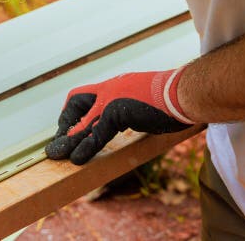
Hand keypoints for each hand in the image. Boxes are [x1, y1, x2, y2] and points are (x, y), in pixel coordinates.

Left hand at [45, 67, 193, 164]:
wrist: (188, 93)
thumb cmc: (176, 99)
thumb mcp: (147, 102)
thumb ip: (135, 109)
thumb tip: (137, 118)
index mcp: (117, 85)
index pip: (86, 95)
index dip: (75, 113)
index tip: (70, 129)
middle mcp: (110, 88)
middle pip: (76, 101)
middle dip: (65, 123)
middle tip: (59, 142)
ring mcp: (112, 98)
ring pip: (83, 122)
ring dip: (68, 140)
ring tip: (56, 155)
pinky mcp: (117, 111)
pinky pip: (96, 133)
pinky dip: (85, 147)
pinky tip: (77, 159)